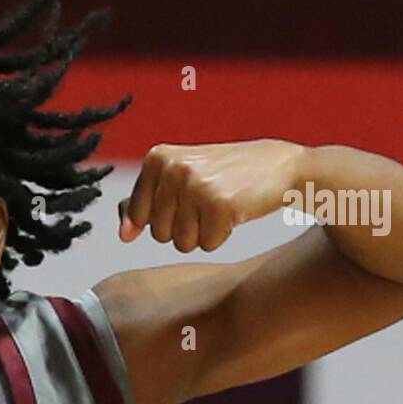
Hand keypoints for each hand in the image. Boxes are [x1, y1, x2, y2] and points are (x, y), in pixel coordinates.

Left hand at [118, 140, 307, 252]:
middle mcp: (172, 169)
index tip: (186, 196)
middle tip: (208, 200)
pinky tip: (234, 211)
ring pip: (181, 243)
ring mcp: (196, 186)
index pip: (137, 215)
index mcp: (156, 158)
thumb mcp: (178, 179)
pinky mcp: (219, 205)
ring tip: (220, 205)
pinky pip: (207, 245)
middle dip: (184, 227)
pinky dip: (222, 236)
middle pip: (159, 233)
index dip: (164, 216)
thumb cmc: (224, 175)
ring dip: (203, 233)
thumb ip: (142, 204)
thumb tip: (123, 235)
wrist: (279, 165)